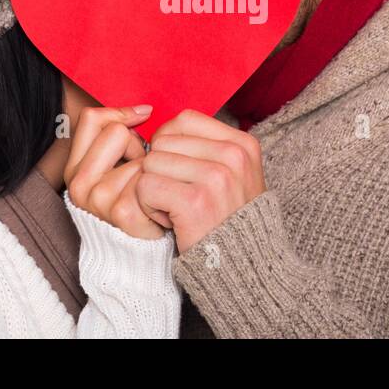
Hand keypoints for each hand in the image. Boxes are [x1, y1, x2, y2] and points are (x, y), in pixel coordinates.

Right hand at [64, 105, 163, 239]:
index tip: (141, 118)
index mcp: (73, 169)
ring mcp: (98, 199)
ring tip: (149, 192)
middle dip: (137, 146)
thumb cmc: (135, 201)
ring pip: (138, 156)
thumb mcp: (117, 165)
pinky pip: (149, 178)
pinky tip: (157, 205)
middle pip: (116, 132)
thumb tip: (144, 110)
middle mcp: (79, 184)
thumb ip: (120, 135)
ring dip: (152, 170)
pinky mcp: (121, 212)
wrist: (139, 251)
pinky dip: (160, 187)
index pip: (92, 118)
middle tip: (141, 171)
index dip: (120, 114)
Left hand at [135, 109, 265, 252]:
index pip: (184, 120)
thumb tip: (159, 128)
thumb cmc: (228, 221)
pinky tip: (171, 222)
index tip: (181, 173)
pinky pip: (145, 186)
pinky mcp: (194, 201)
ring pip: (150, 162)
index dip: (169, 145)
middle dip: (161, 170)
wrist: (242, 268)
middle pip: (163, 141)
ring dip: (154, 190)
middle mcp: (232, 155)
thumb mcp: (233, 174)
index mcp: (242, 143)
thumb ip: (205, 148)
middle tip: (182, 198)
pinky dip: (149, 208)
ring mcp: (215, 177)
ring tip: (178, 210)